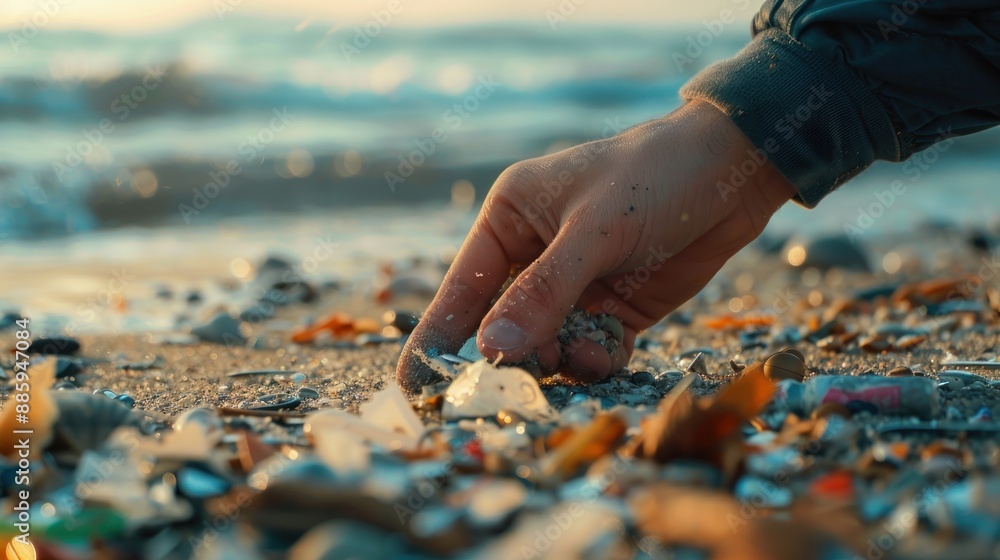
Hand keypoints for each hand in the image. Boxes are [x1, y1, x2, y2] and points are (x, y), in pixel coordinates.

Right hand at [396, 99, 795, 392]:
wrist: (735, 171)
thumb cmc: (654, 177)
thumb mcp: (597, 230)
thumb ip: (545, 292)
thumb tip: (491, 350)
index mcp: (511, 218)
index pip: (462, 286)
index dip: (439, 337)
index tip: (413, 386)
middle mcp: (535, 254)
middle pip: (504, 324)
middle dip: (513, 355)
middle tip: (520, 382)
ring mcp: (576, 285)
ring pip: (548, 344)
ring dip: (560, 358)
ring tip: (582, 354)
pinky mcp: (616, 307)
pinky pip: (591, 348)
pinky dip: (596, 359)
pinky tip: (606, 353)